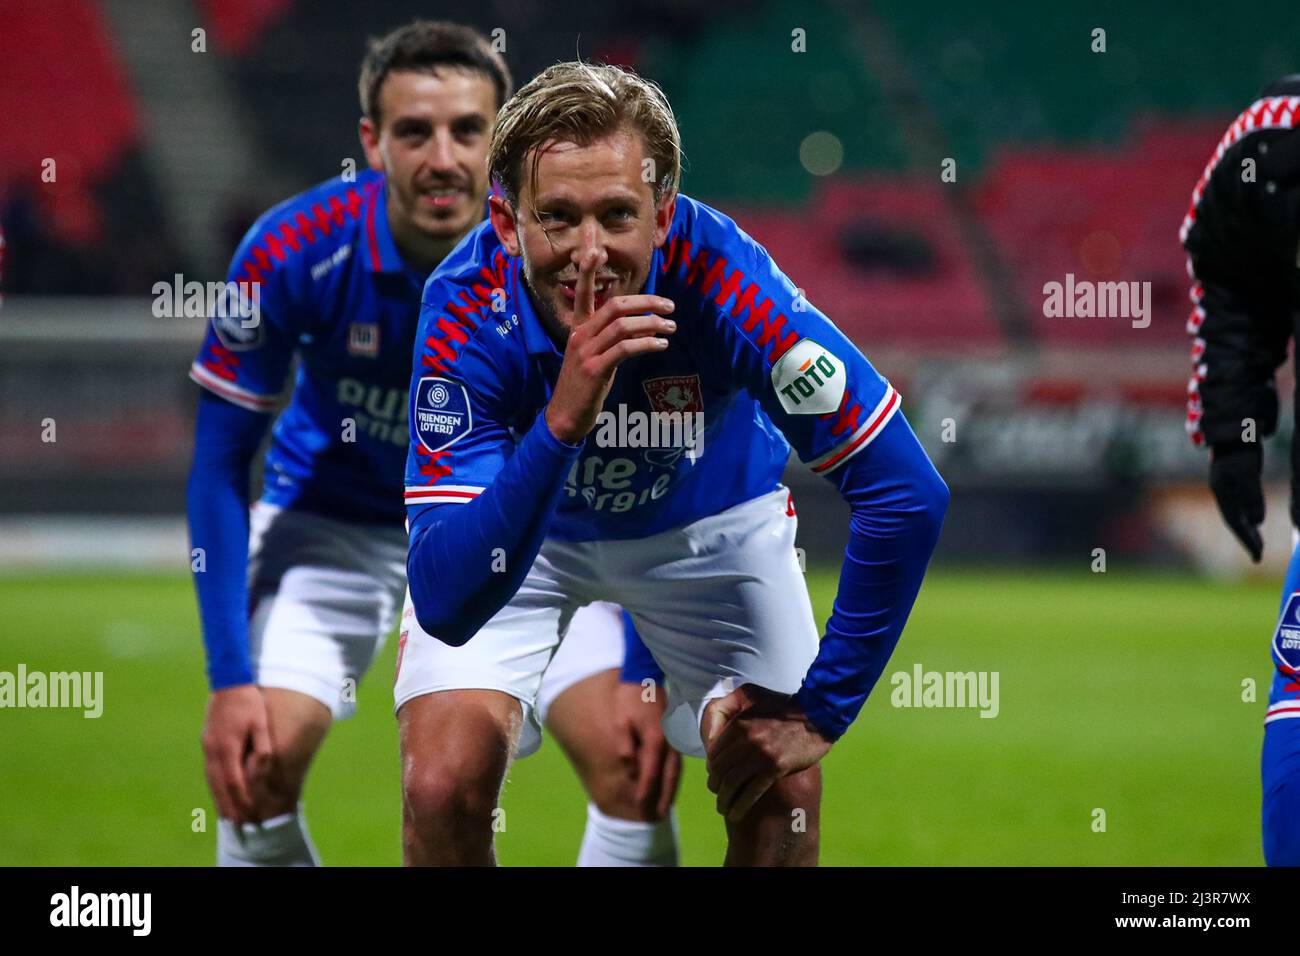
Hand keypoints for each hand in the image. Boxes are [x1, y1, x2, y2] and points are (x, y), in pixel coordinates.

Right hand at [201, 684, 271, 824]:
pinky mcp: (207, 742)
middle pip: (219, 785)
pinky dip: (214, 784)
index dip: (242, 798)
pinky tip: (219, 791)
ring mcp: (207, 746)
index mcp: (227, 747)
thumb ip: (262, 746)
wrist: (228, 681)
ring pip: (211, 779)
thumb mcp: (260, 722)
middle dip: (228, 805)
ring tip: (226, 814)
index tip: (249, 811)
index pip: (234, 781)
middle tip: (236, 822)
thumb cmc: (248, 701)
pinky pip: (209, 770)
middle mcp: (213, 750)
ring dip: (219, 798)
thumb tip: (261, 768)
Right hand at [544, 247, 675, 443]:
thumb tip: (636, 324)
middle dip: (646, 302)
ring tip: (671, 327)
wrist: (565, 417)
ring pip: (623, 325)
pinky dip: (646, 343)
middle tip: (669, 306)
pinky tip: (661, 344)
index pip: (582, 293)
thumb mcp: (592, 356)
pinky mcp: (595, 370)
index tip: (597, 249)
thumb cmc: (583, 386)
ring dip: (651, 323)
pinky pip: (625, 349)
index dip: (589, 271)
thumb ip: (609, 337)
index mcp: (578, 329)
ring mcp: (586, 353)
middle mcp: (580, 336)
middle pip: (615, 306)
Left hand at [612, 678, 680, 819]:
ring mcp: (674, 737)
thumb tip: (628, 765)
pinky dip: (673, 776)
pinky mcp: (674, 734)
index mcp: (654, 738)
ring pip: (675, 769)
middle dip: (664, 796)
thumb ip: (624, 744)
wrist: (645, 676)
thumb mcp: (621, 720)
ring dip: (671, 789)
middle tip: (659, 816)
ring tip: (666, 806)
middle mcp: (668, 740)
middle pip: (669, 775)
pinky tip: (668, 783)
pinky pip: (676, 761)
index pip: (651, 771)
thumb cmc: (629, 699)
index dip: (645, 789)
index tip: (639, 803)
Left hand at [704, 683, 830, 822]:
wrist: (818, 714)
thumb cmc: (784, 707)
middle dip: (715, 785)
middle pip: (720, 768)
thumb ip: (730, 708)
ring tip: (724, 807)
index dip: (711, 767)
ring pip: (732, 782)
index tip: (714, 776)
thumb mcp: (752, 696)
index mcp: (739, 721)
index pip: (713, 751)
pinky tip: (736, 813)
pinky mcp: (776, 767)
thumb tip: (714, 735)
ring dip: (724, 799)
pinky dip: (740, 805)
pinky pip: (751, 791)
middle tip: (717, 794)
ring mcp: (761, 753)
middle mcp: (746, 737)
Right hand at [1210, 442, 1263, 561]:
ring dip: (1247, 529)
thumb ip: (1252, 497)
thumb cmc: (1240, 451)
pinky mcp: (1233, 479)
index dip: (1246, 540)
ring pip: (1237, 513)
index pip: (1235, 522)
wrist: (1232, 428)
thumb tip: (1257, 521)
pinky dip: (1248, 515)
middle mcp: (1222, 492)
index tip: (1257, 556)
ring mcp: (1227, 486)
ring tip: (1256, 542)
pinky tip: (1254, 520)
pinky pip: (1240, 503)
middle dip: (1246, 538)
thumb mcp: (1248, 473)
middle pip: (1234, 521)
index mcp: (1222, 492)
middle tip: (1257, 556)